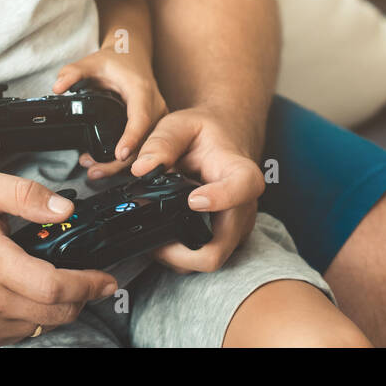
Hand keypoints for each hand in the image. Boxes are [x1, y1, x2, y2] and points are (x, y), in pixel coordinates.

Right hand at [0, 171, 118, 346]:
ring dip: (57, 309)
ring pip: (39, 327)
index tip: (106, 279)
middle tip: (92, 282)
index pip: (53, 287)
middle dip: (81, 298)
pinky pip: (18, 335)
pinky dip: (33, 319)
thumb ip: (27, 194)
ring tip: (57, 284)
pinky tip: (30, 296)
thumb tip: (65, 210)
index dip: (88, 285)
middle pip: (53, 313)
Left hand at [52, 50, 167, 179]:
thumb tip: (58, 86)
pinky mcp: (154, 125)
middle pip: (144, 141)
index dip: (131, 138)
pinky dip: (128, 157)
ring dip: (122, 164)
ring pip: (146, 148)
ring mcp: (157, 117)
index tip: (119, 154)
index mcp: (141, 91)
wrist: (133, 55)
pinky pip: (145, 145)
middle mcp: (154, 106)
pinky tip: (107, 163)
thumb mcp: (92, 61)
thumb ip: (72, 72)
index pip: (141, 118)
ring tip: (95, 169)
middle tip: (94, 170)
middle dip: (120, 161)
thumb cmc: (117, 60)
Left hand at [127, 105, 265, 273]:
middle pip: (220, 246)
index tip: (192, 200)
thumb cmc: (205, 132)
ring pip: (211, 260)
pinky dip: (181, 256)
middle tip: (151, 238)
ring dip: (178, 258)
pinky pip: (206, 259)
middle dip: (180, 252)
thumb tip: (140, 169)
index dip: (221, 198)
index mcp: (239, 171)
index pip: (242, 188)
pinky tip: (165, 236)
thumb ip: (160, 143)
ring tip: (153, 236)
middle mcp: (244, 205)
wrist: (225, 138)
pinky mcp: (228, 238)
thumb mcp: (180, 125)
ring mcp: (237, 226)